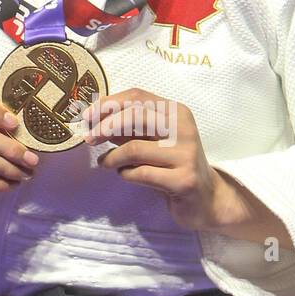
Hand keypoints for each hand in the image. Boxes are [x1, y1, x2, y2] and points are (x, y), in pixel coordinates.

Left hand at [81, 87, 225, 230]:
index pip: (137, 97)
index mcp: (176, 112)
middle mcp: (184, 129)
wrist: (206, 198)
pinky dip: (125, 174)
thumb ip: (128, 128)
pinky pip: (141, 173)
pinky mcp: (183, 180)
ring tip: (106, 163)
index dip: (108, 104)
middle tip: (89, 139)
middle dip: (105, 126)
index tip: (87, 116)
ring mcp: (186, 155)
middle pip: (134, 116)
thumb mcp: (152, 140)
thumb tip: (94, 118)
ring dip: (112, 157)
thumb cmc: (173, 165)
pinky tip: (126, 175)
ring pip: (134, 148)